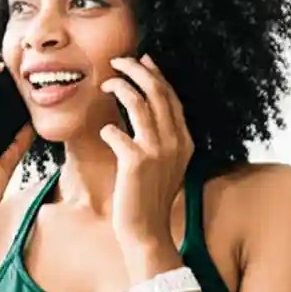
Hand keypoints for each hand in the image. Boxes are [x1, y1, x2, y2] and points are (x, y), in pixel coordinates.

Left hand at [99, 54, 194, 251]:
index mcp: (184, 141)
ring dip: (120, 86)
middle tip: (119, 60)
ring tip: (106, 83)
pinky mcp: (136, 162)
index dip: (156, 74)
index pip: (171, 96)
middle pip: (157, 91)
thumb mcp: (165, 165)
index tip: (142, 59)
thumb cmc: (149, 198)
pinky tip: (105, 132)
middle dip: (137, 69)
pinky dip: (108, 128)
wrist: (147, 232)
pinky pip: (116, 131)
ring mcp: (157, 151)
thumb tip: (145, 108)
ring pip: (138, 102)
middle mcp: (175, 142)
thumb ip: (161, 137)